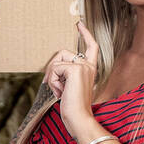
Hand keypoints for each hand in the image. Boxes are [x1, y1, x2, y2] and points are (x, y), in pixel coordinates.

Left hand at [44, 21, 98, 138]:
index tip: (79, 24)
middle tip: (52, 85)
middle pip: (63, 53)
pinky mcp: (75, 70)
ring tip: (59, 91)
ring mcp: (83, 66)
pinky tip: (60, 92)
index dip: (86, 34)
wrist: (79, 118)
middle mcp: (88, 65)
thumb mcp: (69, 88)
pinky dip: (53, 81)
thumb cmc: (73, 108)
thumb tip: (52, 68)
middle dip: (52, 68)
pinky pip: (55, 69)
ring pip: (57, 61)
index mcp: (90, 69)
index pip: (91, 47)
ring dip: (52, 77)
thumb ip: (66, 75)